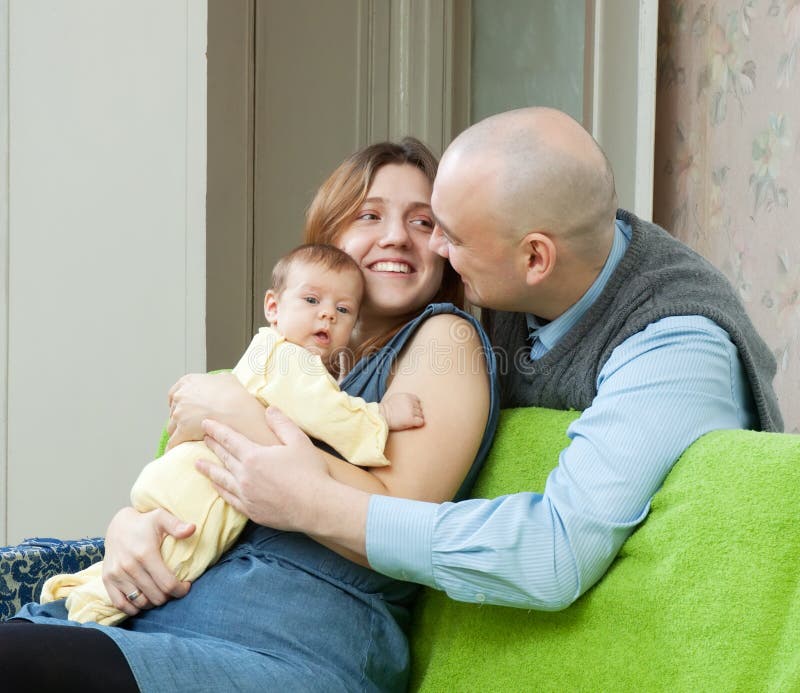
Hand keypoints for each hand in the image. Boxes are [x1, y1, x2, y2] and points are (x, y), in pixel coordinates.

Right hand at [101, 506, 194, 615]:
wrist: (118, 525)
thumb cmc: (144, 523)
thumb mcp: (161, 517)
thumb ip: (177, 525)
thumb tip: (192, 529)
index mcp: (145, 553)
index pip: (167, 583)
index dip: (180, 590)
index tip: (186, 586)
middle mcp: (129, 566)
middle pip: (155, 596)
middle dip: (168, 596)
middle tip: (173, 589)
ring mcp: (116, 574)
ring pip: (140, 602)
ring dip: (153, 602)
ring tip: (160, 593)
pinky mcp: (107, 580)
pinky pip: (120, 604)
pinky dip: (134, 608)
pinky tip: (144, 600)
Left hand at [166, 372, 252, 448]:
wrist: (240, 411)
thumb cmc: (236, 396)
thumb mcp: (227, 378)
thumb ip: (216, 379)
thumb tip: (217, 381)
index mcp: (188, 382)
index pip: (174, 394)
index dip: (179, 404)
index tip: (183, 410)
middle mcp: (181, 396)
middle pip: (173, 411)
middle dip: (180, 419)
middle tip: (191, 425)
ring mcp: (180, 413)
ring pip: (172, 427)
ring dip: (178, 433)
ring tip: (187, 439)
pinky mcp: (183, 430)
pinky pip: (173, 442)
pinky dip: (174, 447)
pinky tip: (176, 451)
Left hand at [198, 408, 330, 531]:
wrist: (316, 506)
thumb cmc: (310, 472)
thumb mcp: (298, 441)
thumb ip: (281, 424)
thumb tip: (269, 410)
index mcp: (254, 456)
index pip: (229, 439)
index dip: (216, 430)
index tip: (205, 423)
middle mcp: (244, 476)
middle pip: (223, 457)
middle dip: (212, 446)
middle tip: (203, 439)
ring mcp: (246, 495)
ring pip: (221, 479)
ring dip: (209, 470)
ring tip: (198, 464)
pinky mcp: (252, 510)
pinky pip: (229, 498)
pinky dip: (220, 490)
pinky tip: (216, 487)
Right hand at [379, 392, 424, 430]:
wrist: (381, 416)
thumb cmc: (386, 408)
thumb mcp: (395, 397)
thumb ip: (404, 398)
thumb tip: (411, 401)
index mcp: (407, 396)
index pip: (418, 400)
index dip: (415, 406)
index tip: (410, 410)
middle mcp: (410, 402)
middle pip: (420, 408)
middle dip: (416, 413)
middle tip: (408, 417)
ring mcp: (411, 411)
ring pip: (421, 415)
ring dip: (417, 418)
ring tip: (408, 421)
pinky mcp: (411, 420)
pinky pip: (421, 422)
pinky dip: (418, 424)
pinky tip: (412, 424)